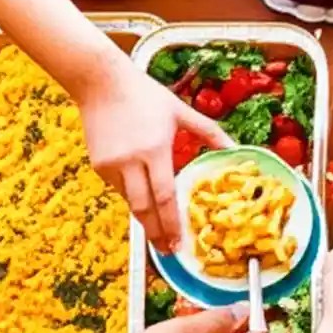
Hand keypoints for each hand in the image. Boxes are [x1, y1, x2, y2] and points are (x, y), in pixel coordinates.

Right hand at [80, 57, 233, 252]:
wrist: (100, 81)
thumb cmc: (145, 95)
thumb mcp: (180, 111)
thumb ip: (210, 132)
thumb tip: (234, 148)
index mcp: (155, 149)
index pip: (165, 196)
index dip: (172, 223)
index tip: (179, 242)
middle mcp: (131, 161)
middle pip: (144, 209)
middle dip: (157, 233)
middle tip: (168, 250)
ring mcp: (111, 165)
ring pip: (130, 202)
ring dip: (145, 218)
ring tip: (158, 233)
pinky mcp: (98, 165)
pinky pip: (118, 189)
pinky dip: (132, 196)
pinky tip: (142, 200)